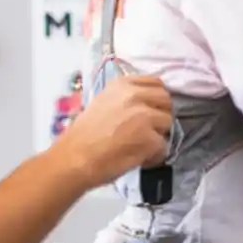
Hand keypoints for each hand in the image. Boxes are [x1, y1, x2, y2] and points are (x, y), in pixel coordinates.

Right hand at [54, 75, 171, 187]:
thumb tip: (147, 105)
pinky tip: (139, 159)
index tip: (150, 111)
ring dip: (158, 136)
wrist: (74, 159)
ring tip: (140, 146)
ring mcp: (144, 116)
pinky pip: (164, 147)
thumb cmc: (84, 136)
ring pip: (168, 123)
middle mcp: (135, 96)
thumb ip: (127, 99)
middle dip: (160, 116)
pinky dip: (155, 155)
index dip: (156, 100)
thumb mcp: (103, 103)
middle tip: (147, 131)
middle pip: (166, 101)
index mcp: (123, 85)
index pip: (156, 83)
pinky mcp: (150, 139)